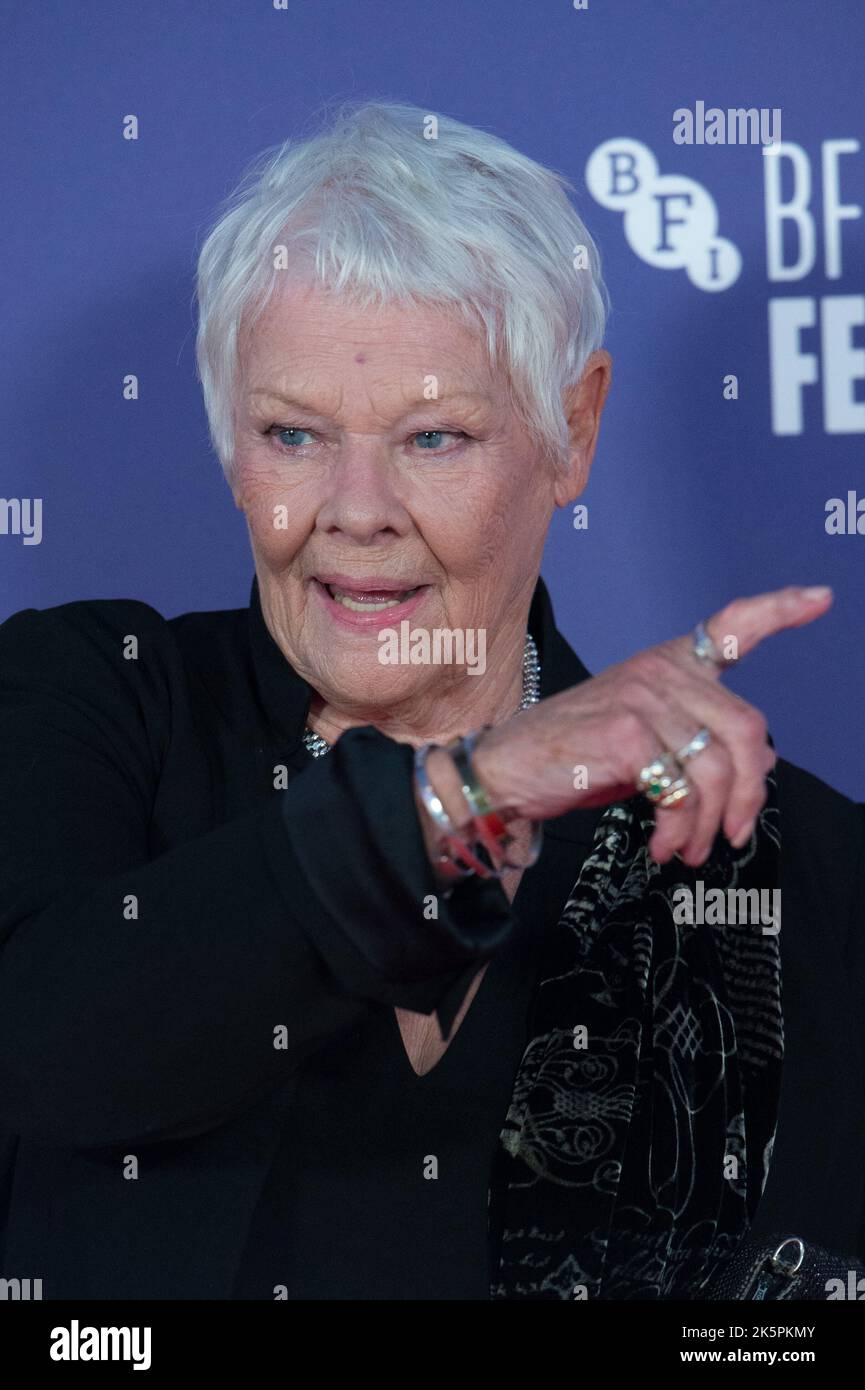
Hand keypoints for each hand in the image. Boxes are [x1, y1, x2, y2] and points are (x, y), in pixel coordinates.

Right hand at [472, 585, 832, 865]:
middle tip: (731, 835)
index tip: (820, 598)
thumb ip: (703, 743)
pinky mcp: (624, 733)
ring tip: (690, 849)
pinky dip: (679, 828)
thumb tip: (763, 765)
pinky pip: (679, 790)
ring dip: (709, 823)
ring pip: (715, 768)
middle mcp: (658, 672)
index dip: (780, 610)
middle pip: (745, 730)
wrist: (504, 772)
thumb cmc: (575, 756)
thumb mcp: (648, 744)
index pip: (731, 625)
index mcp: (666, 665)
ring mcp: (641, 698)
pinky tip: (664, 844)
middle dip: (748, 795)